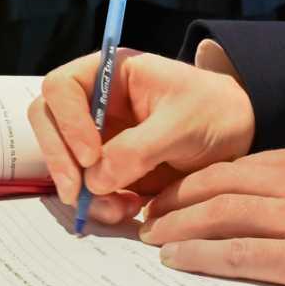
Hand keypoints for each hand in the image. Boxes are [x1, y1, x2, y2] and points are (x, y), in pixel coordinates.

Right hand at [27, 46, 255, 227]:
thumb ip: (139, 148)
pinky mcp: (107, 167)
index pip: (62, 88)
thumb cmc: (214, 111)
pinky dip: (100, 205)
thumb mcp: (183, 124)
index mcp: (110, 74)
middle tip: (79, 194)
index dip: (68, 121)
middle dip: (60, 161)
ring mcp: (97, 136)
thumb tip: (95, 178)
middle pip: (48, 124)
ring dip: (82, 191)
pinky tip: (128, 210)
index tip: (89, 155)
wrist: (236, 134)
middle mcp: (95, 103)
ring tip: (118, 210)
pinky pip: (87, 188)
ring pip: (64, 162)